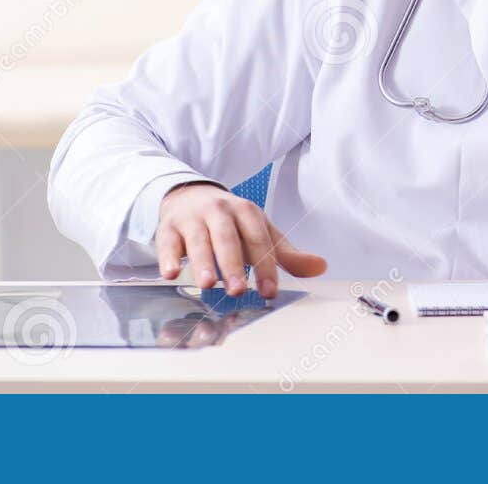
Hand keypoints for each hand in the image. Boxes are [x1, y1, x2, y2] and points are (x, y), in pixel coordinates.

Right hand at [155, 181, 327, 297]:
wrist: (190, 195)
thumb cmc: (230, 221)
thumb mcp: (259, 232)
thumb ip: (286, 254)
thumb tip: (320, 267)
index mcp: (247, 211)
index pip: (258, 239)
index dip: (265, 265)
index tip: (269, 291)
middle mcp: (220, 211)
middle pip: (228, 238)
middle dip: (234, 264)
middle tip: (238, 290)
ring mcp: (193, 218)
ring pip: (198, 240)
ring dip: (203, 261)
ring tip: (208, 284)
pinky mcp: (169, 226)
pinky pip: (167, 241)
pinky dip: (168, 256)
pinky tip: (170, 273)